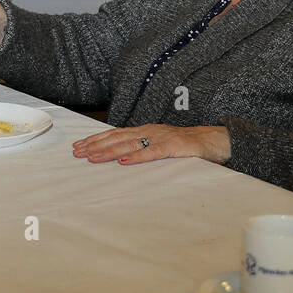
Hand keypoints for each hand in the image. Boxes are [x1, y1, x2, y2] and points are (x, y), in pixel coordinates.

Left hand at [72, 124, 231, 165]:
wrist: (215, 140)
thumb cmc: (186, 146)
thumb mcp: (159, 145)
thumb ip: (142, 149)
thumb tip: (120, 158)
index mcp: (145, 131)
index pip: (115, 134)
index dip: (96, 140)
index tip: (79, 146)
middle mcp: (150, 131)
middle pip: (117, 138)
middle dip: (95, 145)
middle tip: (77, 152)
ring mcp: (162, 137)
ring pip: (130, 144)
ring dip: (109, 151)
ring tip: (93, 157)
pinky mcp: (174, 147)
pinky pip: (153, 152)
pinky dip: (138, 157)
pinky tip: (124, 162)